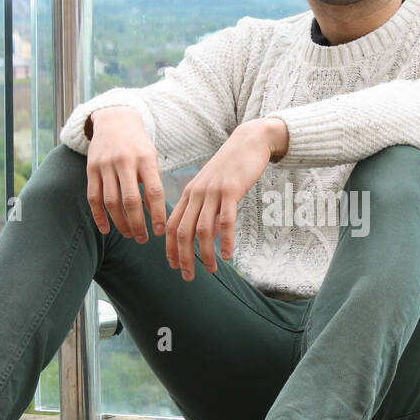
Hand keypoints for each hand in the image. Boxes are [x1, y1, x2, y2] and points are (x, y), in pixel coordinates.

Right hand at [86, 106, 166, 243]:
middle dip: (137, 224)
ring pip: (111, 201)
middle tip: (143, 239)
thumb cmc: (138, 146)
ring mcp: (105, 165)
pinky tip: (106, 229)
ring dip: (120, 223)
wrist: (114, 121)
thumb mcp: (152, 159)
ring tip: (129, 235)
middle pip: (130, 200)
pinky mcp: (91, 169)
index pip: (153, 191)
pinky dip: (99, 216)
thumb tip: (156, 216)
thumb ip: (154, 184)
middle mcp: (124, 161)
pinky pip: (93, 197)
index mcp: (145, 159)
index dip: (157, 214)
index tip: (159, 232)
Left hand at [165, 118, 284, 280]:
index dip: (170, 248)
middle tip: (188, 277)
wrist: (248, 142)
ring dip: (205, 254)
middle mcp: (196, 193)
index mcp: (189, 193)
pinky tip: (228, 255)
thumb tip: (208, 235)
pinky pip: (226, 221)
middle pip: (183, 231)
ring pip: (203, 229)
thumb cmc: (231, 167)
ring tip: (211, 270)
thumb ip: (207, 210)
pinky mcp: (231, 191)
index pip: (172, 225)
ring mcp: (213, 192)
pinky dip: (226, 240)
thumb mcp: (213, 188)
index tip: (174, 266)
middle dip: (184, 257)